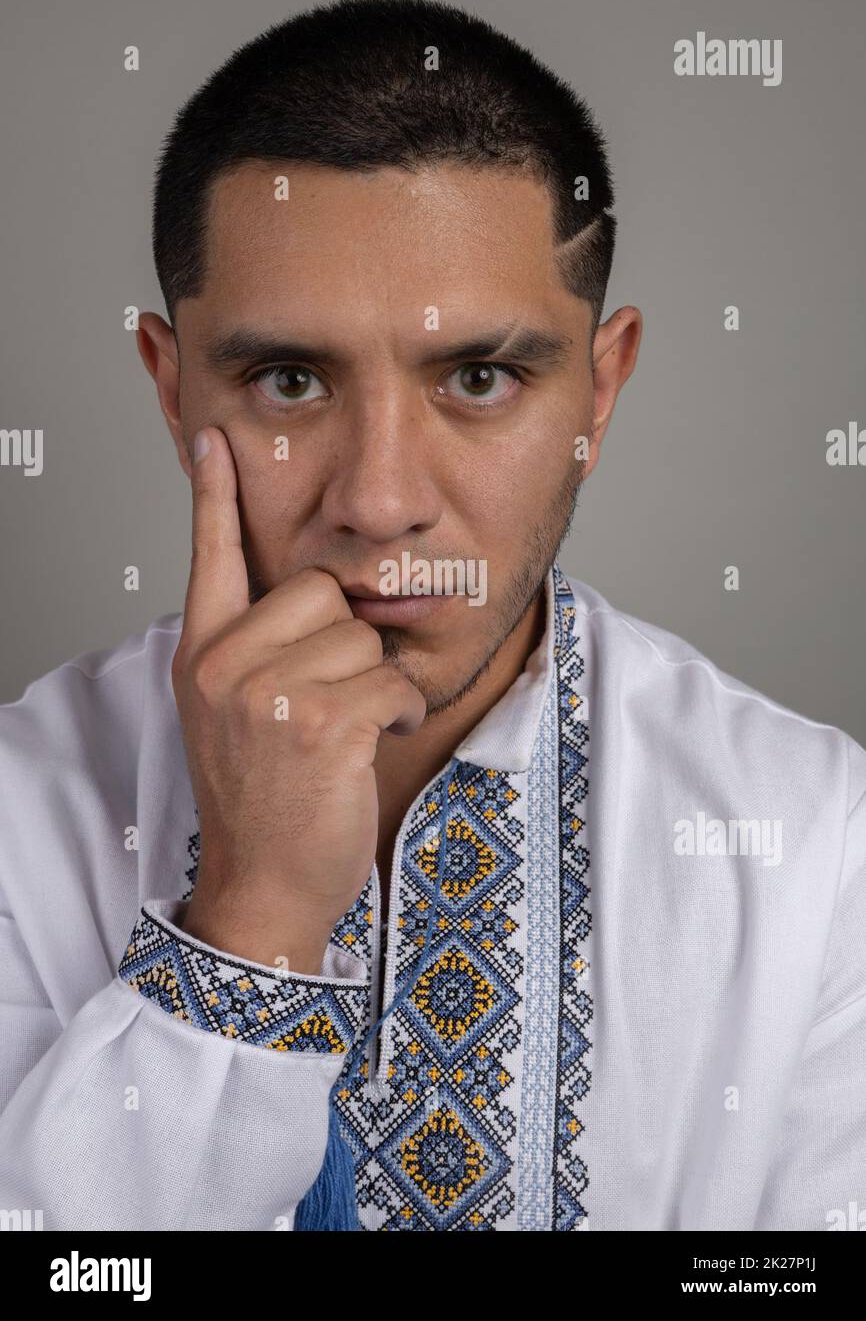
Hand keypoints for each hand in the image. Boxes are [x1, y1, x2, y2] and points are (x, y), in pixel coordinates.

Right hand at [171, 426, 425, 972]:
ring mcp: (266, 693)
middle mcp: (224, 665)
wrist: (265, 887)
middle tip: (332, 703)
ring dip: (378, 684)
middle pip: (324, 591)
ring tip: (349, 732)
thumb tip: (318, 595)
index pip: (211, 558)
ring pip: (365, 637)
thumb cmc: (267, 801)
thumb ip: (257, 651)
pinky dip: (401, 711)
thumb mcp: (234, 716)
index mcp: (203, 656)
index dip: (215, 498)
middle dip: (348, 642)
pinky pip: (392, 679)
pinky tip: (375, 743)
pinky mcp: (319, 722)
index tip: (215, 442)